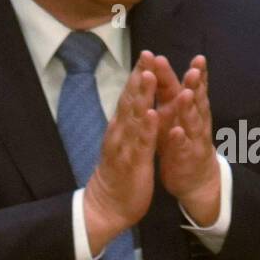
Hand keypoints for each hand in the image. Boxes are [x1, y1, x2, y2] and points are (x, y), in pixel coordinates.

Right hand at [83, 53, 158, 253]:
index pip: (130, 97)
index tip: (148, 54)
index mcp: (122, 128)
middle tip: (148, 53)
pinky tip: (152, 113)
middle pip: (129, 100)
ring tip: (148, 75)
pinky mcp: (131, 163)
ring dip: (141, 96)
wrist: (107, 206)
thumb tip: (133, 105)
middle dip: (139, 77)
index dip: (138, 75)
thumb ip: (129, 124)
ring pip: (133, 118)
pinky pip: (139, 143)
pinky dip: (145, 128)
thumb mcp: (126, 144)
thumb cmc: (120, 174)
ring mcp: (124, 147)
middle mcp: (120, 133)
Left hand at [153, 54, 219, 225]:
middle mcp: (196, 121)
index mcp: (188, 109)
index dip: (192, 72)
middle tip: (194, 69)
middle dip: (195, 84)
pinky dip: (180, 139)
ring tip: (186, 94)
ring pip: (193, 122)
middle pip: (196, 100)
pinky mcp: (187, 157)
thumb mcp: (173, 113)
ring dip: (189, 108)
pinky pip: (183, 147)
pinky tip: (177, 131)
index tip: (195, 57)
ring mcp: (194, 140)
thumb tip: (159, 63)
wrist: (196, 178)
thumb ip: (169, 90)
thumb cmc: (181, 140)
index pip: (188, 86)